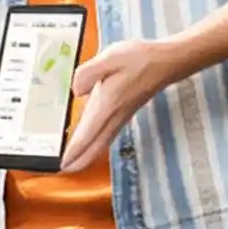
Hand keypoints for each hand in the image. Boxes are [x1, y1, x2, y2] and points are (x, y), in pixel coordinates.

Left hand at [60, 39, 179, 172]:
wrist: (166, 62)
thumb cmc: (139, 58)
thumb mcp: (109, 57)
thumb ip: (88, 73)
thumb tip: (76, 91)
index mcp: (107, 104)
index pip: (87, 134)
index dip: (74, 151)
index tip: (61, 165)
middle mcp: (114, 115)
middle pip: (95, 146)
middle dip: (79, 161)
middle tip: (62, 171)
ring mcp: (121, 116)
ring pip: (102, 144)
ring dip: (87, 156)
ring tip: (73, 164)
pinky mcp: (125, 113)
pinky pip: (107, 136)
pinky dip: (96, 145)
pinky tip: (90, 145)